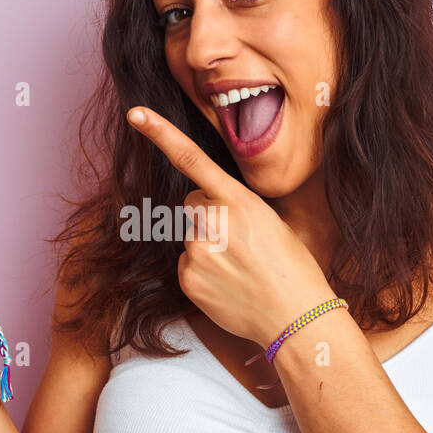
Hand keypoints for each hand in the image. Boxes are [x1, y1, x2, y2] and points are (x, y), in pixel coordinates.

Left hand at [126, 106, 336, 348]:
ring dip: (206, 246)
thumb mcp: (271, 222)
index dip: (161, 134)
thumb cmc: (291, 268)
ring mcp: (198, 251)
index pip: (192, 160)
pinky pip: (186, 264)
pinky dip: (202, 272)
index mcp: (239, 200)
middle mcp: (213, 221)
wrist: (296, 317)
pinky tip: (227, 284)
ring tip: (238, 267)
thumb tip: (203, 211)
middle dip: (208, 216)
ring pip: (189, 236)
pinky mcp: (188, 278)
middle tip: (240, 242)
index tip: (136, 114)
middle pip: (191, 204)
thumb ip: (234, 208)